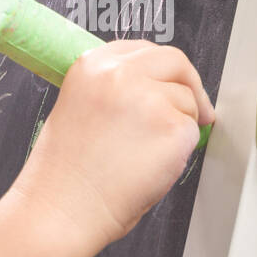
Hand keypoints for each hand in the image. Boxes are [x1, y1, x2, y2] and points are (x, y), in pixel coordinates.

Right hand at [10, 39, 215, 247]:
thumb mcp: (76, 109)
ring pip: (188, 101)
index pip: (143, 49)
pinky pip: (192, 133)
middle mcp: (119, 74)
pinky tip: (151, 165)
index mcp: (91, 67)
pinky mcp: (172, 127)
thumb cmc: (64, 173)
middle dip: (188, 85)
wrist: (62, 207)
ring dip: (179, 125)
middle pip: (175, 62)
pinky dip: (180, 151)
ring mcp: (148, 98)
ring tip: (145, 153)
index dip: (161, 69)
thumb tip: (150, 90)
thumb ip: (111, 90)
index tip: (169, 82)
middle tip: (194, 109)